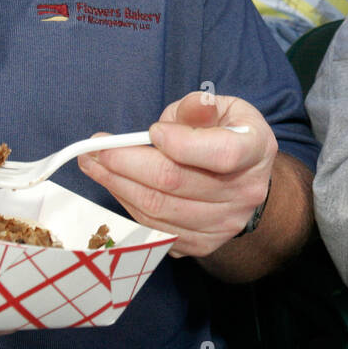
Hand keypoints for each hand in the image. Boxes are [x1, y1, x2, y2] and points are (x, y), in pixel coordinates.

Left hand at [78, 92, 275, 257]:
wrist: (245, 180)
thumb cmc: (226, 135)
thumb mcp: (222, 109)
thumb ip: (200, 107)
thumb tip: (196, 104)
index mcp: (254, 150)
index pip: (221, 154)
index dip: (181, 143)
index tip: (151, 131)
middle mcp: (245, 192)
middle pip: (176, 182)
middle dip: (125, 163)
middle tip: (94, 148)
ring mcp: (224, 223)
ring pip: (159, 208)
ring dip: (117, 185)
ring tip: (93, 164)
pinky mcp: (203, 243)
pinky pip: (155, 227)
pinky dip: (128, 205)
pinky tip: (116, 185)